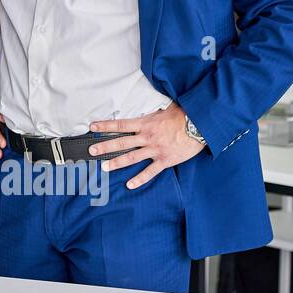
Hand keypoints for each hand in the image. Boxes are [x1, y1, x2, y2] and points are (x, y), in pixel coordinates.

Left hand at [87, 102, 204, 189]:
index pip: (120, 125)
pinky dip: (140, 179)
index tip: (92, 127)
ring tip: (104, 168)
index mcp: (145, 123)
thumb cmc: (184, 115)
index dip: (105, 126)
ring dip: (117, 163)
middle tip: (91, 151)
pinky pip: (150, 171)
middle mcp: (147, 137)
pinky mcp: (165, 160)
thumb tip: (145, 107)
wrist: (201, 126)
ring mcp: (155, 149)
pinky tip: (130, 185)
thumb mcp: (164, 109)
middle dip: (105, 146)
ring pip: (132, 157)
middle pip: (121, 142)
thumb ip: (152, 112)